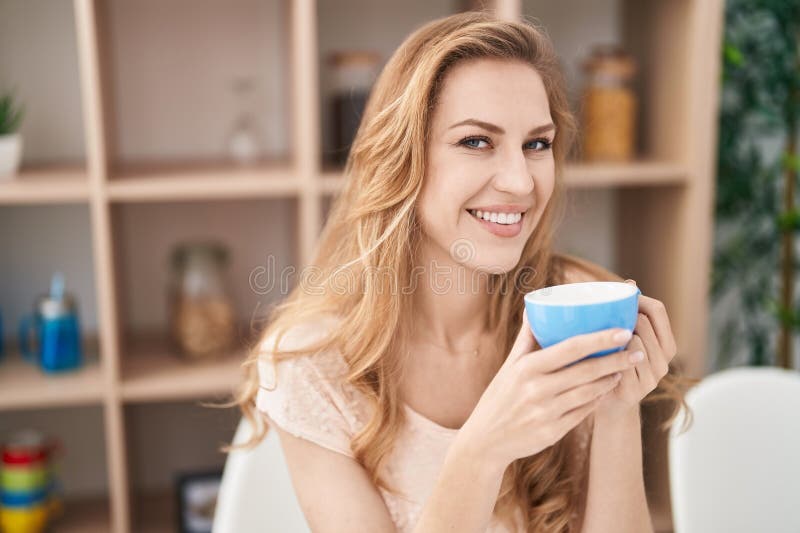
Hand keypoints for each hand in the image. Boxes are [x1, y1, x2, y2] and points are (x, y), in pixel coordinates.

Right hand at [458, 312, 641, 470]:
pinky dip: (597, 400)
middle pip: (586, 371)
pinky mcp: (553, 432)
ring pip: (589, 392)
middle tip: (636, 351)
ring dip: (610, 380)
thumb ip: (526, 338)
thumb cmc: (500, 396)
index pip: (570, 348)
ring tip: (624, 369)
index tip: (623, 331)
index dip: (599, 339)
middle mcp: (537, 389)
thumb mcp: (509, 366)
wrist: (486, 440)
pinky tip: (606, 390)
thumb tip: (533, 307)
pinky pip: (583, 412)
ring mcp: (546, 412)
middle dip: (616, 360)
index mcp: (527, 367)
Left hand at [594, 279, 678, 420]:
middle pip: (645, 324)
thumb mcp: (625, 340)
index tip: (619, 297)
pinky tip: (597, 354)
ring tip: (600, 335)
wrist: (607, 405)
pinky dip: (609, 355)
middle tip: (603, 315)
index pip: (659, 311)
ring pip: (634, 343)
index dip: (640, 300)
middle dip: (624, 317)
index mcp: (666, 345)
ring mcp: (651, 378)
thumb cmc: (613, 363)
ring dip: (616, 336)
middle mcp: (664, 362)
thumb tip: (629, 283)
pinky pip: (620, 363)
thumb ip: (629, 316)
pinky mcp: (634, 391)